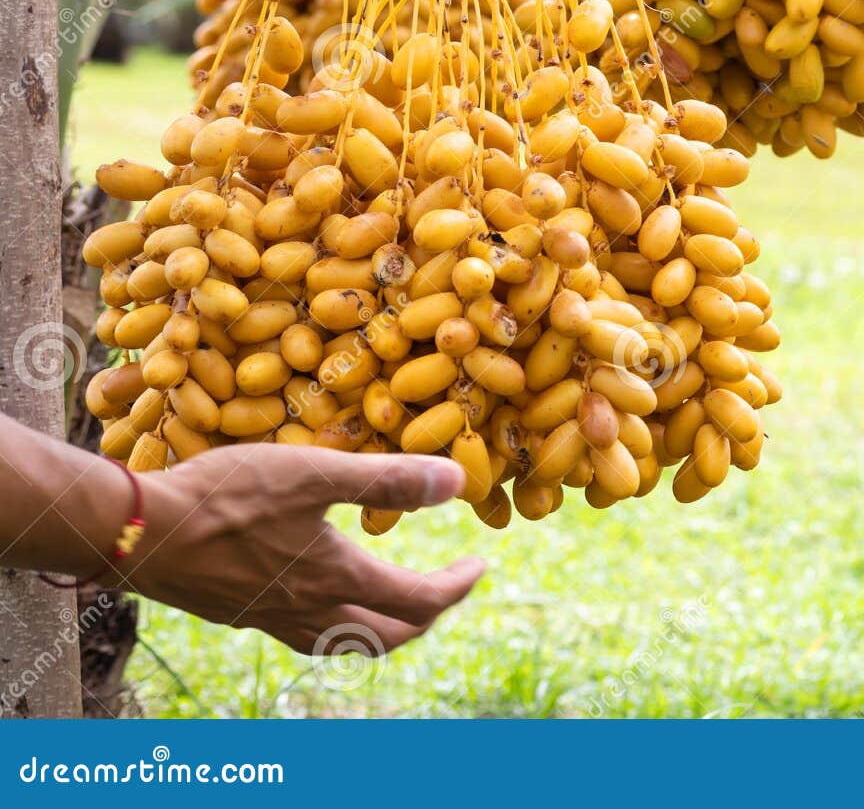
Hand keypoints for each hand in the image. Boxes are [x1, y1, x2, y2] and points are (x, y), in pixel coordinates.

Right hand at [118, 443, 484, 654]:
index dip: (456, 587)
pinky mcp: (240, 613)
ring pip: (347, 641)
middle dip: (427, 615)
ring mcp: (272, 619)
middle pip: (388, 636)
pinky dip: (338, 620)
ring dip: (383, 624)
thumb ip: (386, 479)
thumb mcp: (314, 474)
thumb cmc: (226, 496)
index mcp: (337, 581)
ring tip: (395, 595)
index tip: (477, 565)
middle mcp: (310, 612)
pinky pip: (307, 634)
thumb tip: (456, 482)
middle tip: (446, 585)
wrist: (135, 532)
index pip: (419, 602)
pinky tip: (323, 590)